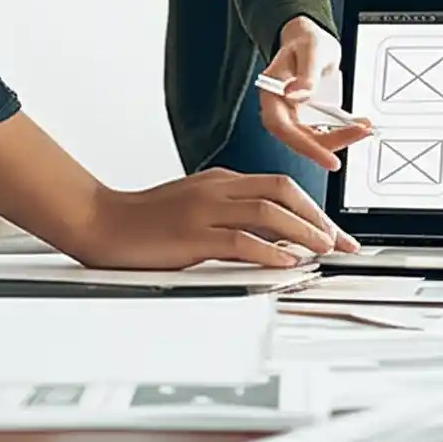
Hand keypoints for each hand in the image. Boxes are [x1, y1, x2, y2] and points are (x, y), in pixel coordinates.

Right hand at [77, 167, 360, 269]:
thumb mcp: (197, 206)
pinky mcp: (191, 235)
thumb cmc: (147, 220)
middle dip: (319, 218)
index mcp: (222, 180)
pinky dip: (269, 250)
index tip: (335, 231)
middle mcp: (218, 189)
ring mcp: (204, 210)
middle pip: (283, 192)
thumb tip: (276, 235)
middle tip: (341, 242)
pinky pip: (239, 240)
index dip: (314, 209)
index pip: (281, 186)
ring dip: (302, 232)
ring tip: (323, 250)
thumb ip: (233, 213)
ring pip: (268, 213)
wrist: (101, 221)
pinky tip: (286, 261)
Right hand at [261, 16, 371, 169]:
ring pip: (315, 137)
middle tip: (358, 134)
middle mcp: (280, 108)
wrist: (311, 40)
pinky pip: (325, 129)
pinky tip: (359, 125)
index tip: (327, 158)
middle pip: (300, 137)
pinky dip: (343, 130)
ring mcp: (295, 114)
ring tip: (363, 128)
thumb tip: (297, 94)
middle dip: (330, 143)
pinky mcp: (310, 116)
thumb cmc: (305, 41)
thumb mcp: (310, 50)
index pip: (282, 127)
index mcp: (271, 93)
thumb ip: (305, 74)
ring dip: (340, 137)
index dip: (304, 146)